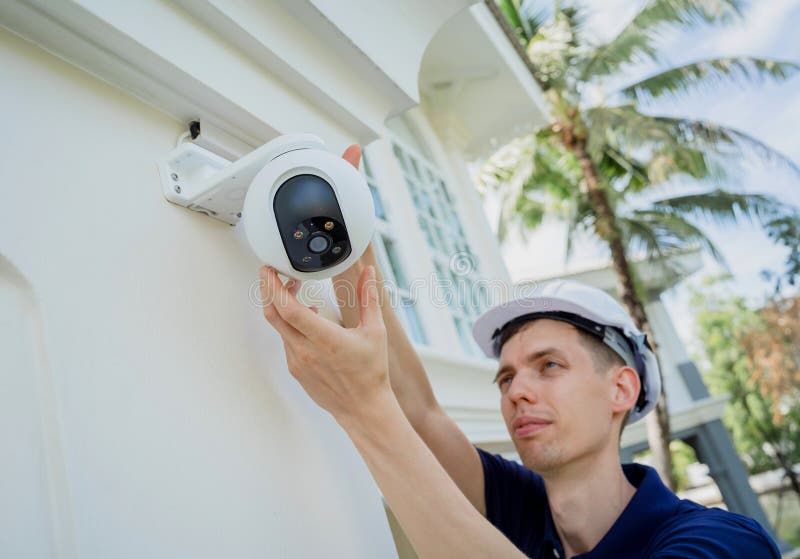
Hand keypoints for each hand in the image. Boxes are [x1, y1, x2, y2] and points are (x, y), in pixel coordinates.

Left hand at [258, 264, 390, 422]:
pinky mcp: (295, 370)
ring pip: (279, 327)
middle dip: (269, 290)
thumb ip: (369, 297)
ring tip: (296, 292)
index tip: (269, 270)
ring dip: (282, 307)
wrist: (363, 408)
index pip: (288, 309)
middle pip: (274, 314)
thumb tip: (368, 272)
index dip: (273, 287)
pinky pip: (286, 341)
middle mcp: (305, 350)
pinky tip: (307, 320)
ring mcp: (297, 361)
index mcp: (325, 339)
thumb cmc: (371, 372)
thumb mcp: (375, 331)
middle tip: (275, 274)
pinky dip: (290, 325)